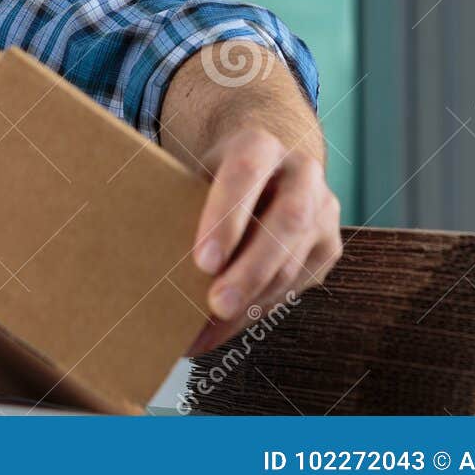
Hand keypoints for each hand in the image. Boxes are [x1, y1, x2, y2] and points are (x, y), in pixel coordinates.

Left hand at [187, 128, 341, 354]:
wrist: (266, 164)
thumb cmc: (216, 176)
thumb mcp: (200, 173)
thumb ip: (185, 203)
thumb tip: (146, 260)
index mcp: (259, 144)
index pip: (246, 173)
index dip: (226, 218)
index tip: (203, 262)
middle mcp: (300, 173)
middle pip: (284, 222)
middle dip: (249, 270)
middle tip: (216, 305)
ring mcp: (323, 209)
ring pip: (293, 262)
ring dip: (251, 302)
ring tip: (208, 331)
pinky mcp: (328, 245)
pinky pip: (297, 285)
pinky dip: (258, 310)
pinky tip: (226, 327)